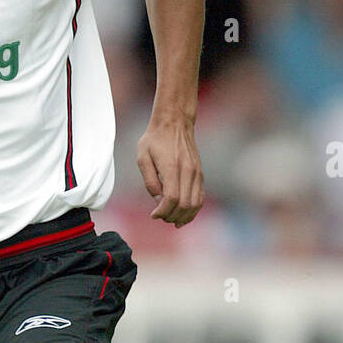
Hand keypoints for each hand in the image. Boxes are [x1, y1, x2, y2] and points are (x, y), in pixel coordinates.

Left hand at [136, 112, 203, 227]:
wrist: (175, 123)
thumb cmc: (155, 140)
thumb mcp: (142, 158)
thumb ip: (150, 182)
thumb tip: (158, 201)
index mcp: (172, 166)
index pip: (171, 198)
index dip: (162, 211)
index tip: (154, 215)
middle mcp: (188, 171)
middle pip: (184, 204)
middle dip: (172, 216)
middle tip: (161, 217)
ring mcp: (196, 173)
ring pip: (195, 204)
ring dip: (184, 217)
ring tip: (172, 220)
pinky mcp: (200, 174)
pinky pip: (200, 197)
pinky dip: (193, 210)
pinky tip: (183, 215)